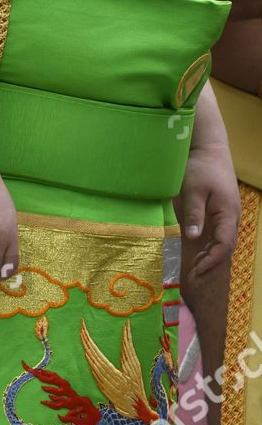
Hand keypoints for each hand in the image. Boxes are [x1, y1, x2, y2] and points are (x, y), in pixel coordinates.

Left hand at [179, 141, 239, 276]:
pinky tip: (198, 252)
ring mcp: (228, 213)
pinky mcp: (221, 211)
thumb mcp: (192, 191)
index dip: (212, 260)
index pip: (224, 244)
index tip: (197, 270)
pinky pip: (219, 233)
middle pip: (226, 246)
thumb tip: (193, 236)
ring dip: (211, 255)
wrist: (208, 149)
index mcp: (227, 212)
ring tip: (195, 268)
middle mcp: (231, 216)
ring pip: (224, 240)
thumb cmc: (200, 168)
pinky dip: (210, 245)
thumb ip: (194, 214)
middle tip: (195, 275)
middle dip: (213, 262)